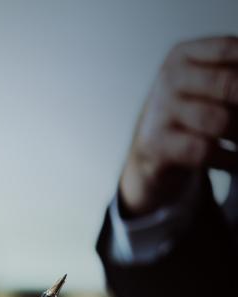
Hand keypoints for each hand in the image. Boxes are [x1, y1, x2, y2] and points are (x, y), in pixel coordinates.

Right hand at [120, 36, 237, 216]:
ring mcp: (159, 110)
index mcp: (185, 54)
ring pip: (220, 121)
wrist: (155, 152)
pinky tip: (235, 160)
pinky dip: (229, 159)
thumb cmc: (193, 114)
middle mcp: (169, 77)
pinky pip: (204, 150)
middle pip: (230, 84)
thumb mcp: (213, 85)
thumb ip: (234, 78)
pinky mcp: (155, 144)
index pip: (231, 49)